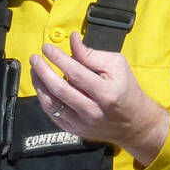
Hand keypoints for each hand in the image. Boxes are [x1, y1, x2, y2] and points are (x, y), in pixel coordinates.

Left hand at [28, 31, 169, 164]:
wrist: (134, 124)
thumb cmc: (126, 91)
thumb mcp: (117, 66)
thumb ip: (91, 54)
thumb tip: (72, 39)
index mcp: (106, 93)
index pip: (75, 73)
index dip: (58, 59)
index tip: (47, 48)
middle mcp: (93, 111)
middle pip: (59, 89)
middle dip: (43, 71)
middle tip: (35, 58)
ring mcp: (82, 123)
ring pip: (52, 104)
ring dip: (39, 85)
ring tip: (35, 70)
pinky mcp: (74, 130)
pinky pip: (52, 114)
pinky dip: (44, 98)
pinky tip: (42, 86)